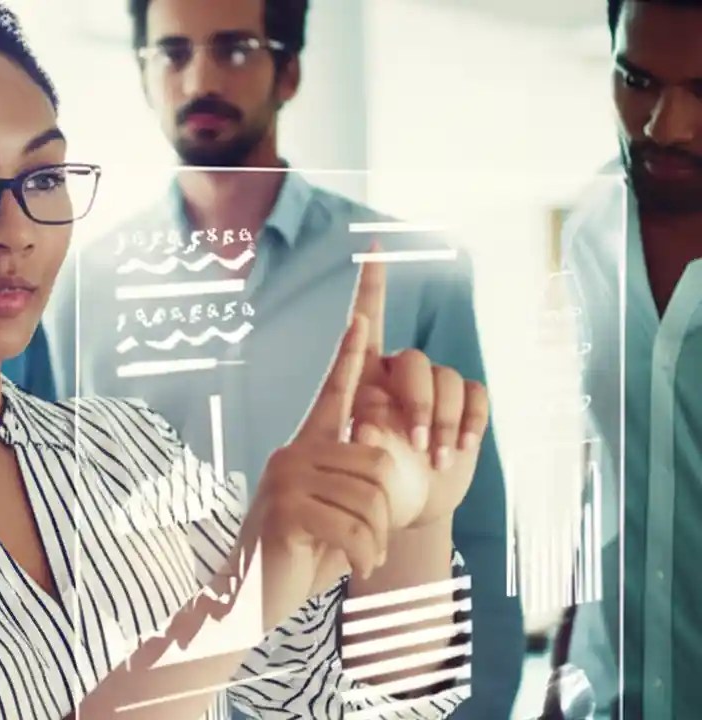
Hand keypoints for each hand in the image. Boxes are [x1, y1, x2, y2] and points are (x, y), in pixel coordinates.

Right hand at [237, 261, 405, 627]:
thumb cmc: (299, 556)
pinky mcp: (287, 508)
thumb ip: (353, 482)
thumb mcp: (334, 514)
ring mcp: (286, 477)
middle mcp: (292, 452)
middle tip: (375, 545)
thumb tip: (384, 455)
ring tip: (365, 558)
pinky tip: (357, 568)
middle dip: (388, 513)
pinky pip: (355, 525)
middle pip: (377, 463)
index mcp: (305, 446)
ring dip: (377, 538)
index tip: (359, 316)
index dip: (348, 354)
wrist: (253, 598)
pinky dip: (366, 554)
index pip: (332, 392)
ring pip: (371, 497)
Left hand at [345, 247, 489, 527]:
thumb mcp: (357, 459)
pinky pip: (475, 394)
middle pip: (416, 361)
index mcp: (365, 374)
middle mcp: (400, 373)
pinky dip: (470, 422)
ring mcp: (434, 388)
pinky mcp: (463, 404)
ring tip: (436, 460)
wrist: (407, 507)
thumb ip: (361, 435)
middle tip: (417, 445)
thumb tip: (366, 424)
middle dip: (420, 404)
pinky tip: (460, 449)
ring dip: (446, 422)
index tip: (373, 245)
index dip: (372, 285)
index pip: (368, 320)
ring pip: (448, 380)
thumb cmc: (371, 481)